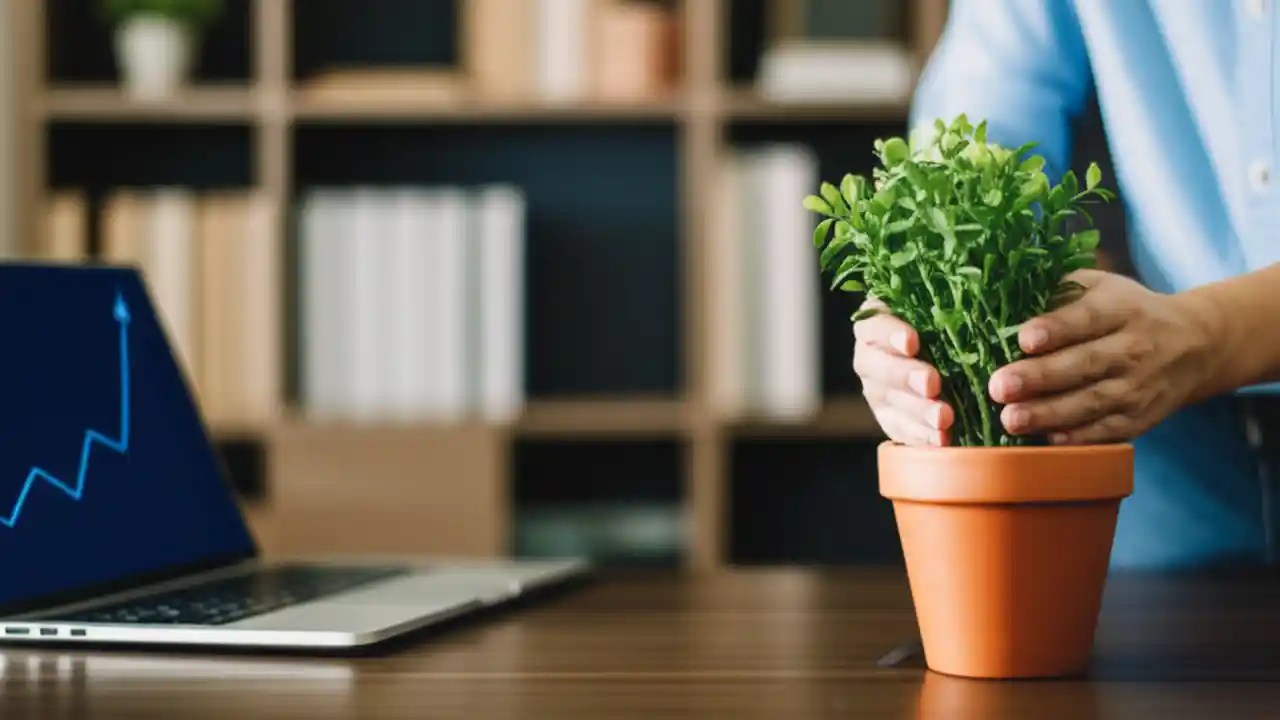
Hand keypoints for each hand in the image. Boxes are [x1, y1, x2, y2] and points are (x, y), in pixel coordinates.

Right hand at [853, 298, 953, 445]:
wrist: (946, 354)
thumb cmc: (953, 320)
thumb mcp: (950, 304)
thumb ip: (956, 299)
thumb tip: (988, 286)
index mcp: (878, 320)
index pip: (874, 325)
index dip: (890, 334)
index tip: (913, 342)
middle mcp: (870, 355)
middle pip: (877, 366)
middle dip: (905, 376)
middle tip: (932, 384)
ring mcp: (876, 390)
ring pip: (888, 401)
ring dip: (917, 412)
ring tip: (945, 419)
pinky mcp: (889, 417)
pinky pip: (899, 429)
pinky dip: (921, 436)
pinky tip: (942, 440)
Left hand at [988, 270, 1217, 443]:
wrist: (1195, 345)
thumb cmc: (1126, 310)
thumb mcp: (1101, 286)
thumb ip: (1060, 290)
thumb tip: (1003, 301)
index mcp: (1121, 310)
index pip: (1087, 318)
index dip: (1056, 329)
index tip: (1024, 339)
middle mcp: (1133, 349)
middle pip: (1084, 364)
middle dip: (1039, 377)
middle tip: (999, 386)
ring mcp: (1138, 387)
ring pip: (1092, 402)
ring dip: (1049, 414)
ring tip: (1010, 419)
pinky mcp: (1139, 419)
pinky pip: (1107, 431)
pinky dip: (1078, 438)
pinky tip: (1046, 439)